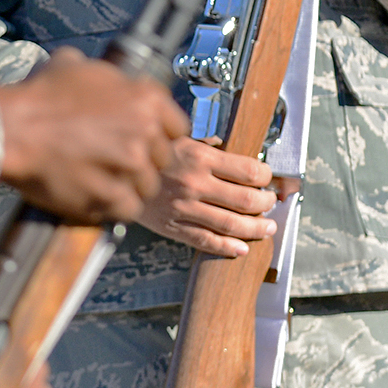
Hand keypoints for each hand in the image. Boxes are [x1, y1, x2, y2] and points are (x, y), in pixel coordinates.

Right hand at [0, 49, 184, 223]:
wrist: (13, 129)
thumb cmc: (39, 97)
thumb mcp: (77, 66)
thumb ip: (107, 76)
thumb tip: (107, 76)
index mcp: (145, 98)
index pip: (177, 126)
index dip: (158, 135)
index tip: (142, 141)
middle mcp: (145, 131)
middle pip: (162, 159)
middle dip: (142, 162)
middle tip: (114, 160)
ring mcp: (130, 166)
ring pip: (146, 187)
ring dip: (127, 186)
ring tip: (101, 180)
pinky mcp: (112, 196)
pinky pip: (128, 210)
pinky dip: (114, 207)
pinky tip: (96, 196)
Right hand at [135, 138, 277, 257]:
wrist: (116, 175)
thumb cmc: (152, 155)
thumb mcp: (181, 139)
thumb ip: (208, 146)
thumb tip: (232, 150)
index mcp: (200, 157)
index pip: (249, 171)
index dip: (266, 177)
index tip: (268, 179)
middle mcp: (196, 183)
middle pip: (246, 200)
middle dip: (266, 204)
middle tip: (271, 204)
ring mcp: (185, 208)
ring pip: (232, 224)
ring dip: (256, 228)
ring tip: (267, 228)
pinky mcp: (174, 227)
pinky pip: (207, 241)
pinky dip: (229, 247)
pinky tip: (242, 247)